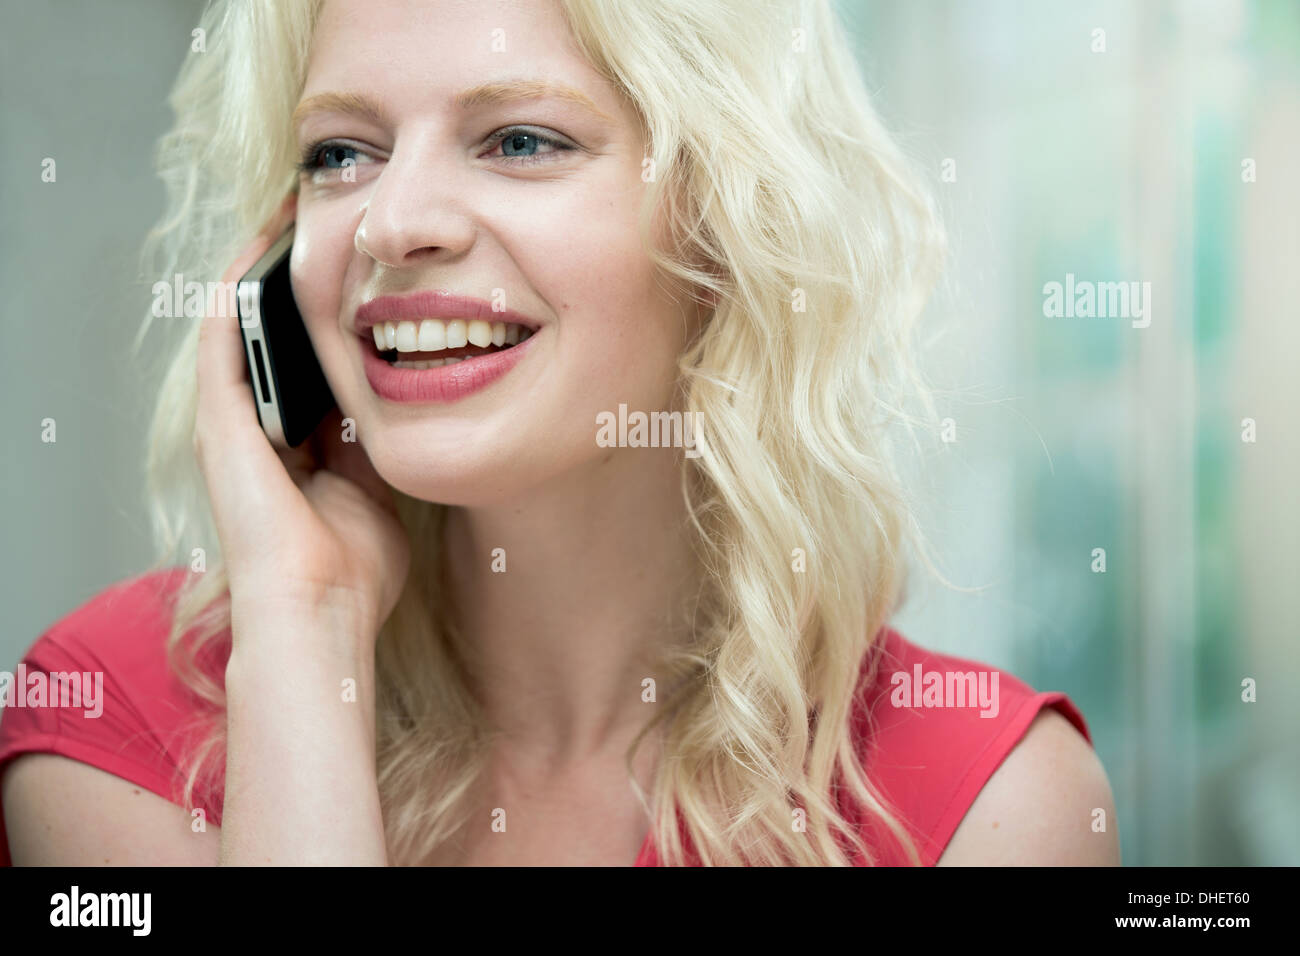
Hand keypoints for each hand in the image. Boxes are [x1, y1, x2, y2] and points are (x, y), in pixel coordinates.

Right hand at [193, 191, 410, 645]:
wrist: (322, 609)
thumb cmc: (356, 568)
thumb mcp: (384, 490)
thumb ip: (386, 446)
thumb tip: (417, 404)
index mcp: (298, 444)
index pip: (312, 362)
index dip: (333, 313)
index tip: (363, 267)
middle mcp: (259, 426)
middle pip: (277, 336)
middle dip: (301, 280)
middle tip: (328, 222)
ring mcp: (233, 421)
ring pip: (243, 323)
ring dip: (266, 268)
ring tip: (295, 212)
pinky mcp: (218, 419)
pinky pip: (224, 335)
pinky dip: (240, 286)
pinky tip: (264, 241)